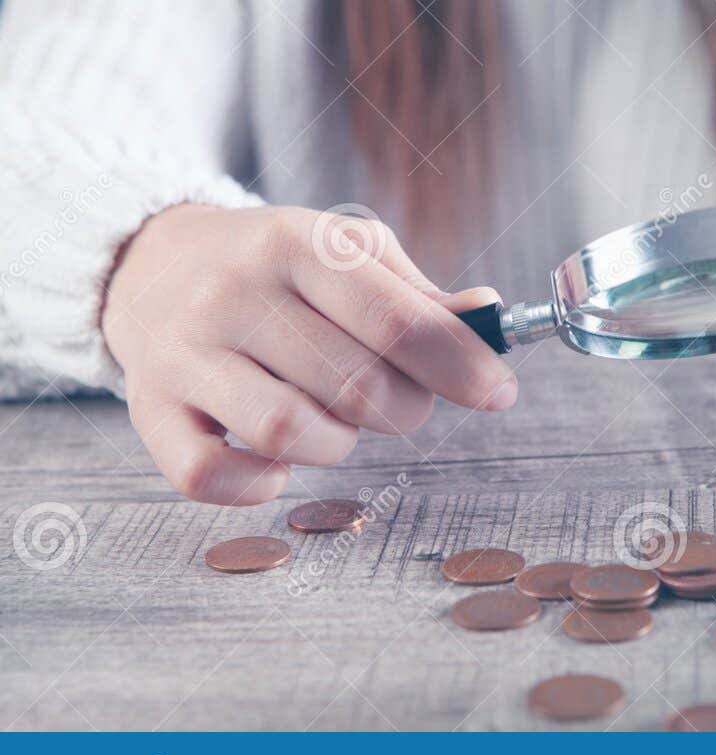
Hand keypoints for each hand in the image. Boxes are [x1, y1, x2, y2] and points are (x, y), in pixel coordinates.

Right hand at [102, 204, 517, 504]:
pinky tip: (277, 459)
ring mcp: (186, 354)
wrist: (149, 262)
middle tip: (399, 398)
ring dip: (339, 445)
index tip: (500, 392)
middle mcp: (234, 294)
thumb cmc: (276, 266)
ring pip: (291, 433)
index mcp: (296, 245)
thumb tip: (491, 317)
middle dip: (405, 408)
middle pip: (357, 386)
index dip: (462, 364)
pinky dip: (259, 483)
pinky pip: (209, 475)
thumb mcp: (347, 253)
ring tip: (335, 420)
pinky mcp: (150, 408)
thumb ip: (419, 295)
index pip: (397, 319)